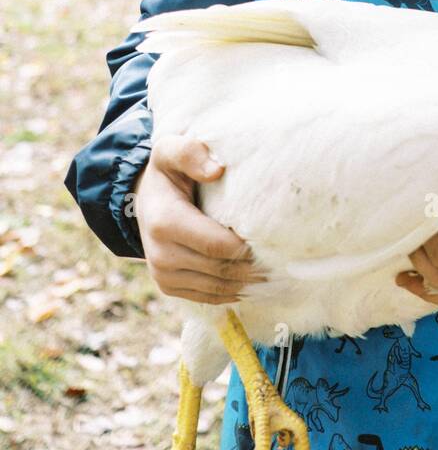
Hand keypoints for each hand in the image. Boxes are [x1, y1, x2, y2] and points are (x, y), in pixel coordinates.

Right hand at [133, 134, 268, 304]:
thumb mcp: (171, 151)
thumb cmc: (167, 173)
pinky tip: (252, 283)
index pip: (218, 246)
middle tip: (282, 261)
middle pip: (221, 270)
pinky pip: (207, 298)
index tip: (272, 240)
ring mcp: (162, 275)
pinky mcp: (168, 287)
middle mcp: (160, 255)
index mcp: (164, 222)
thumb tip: (216, 170)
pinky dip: (232, 293)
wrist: (144, 200)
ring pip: (217, 288)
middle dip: (252, 268)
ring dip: (247, 284)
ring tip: (273, 274)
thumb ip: (190, 153)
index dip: (247, 248)